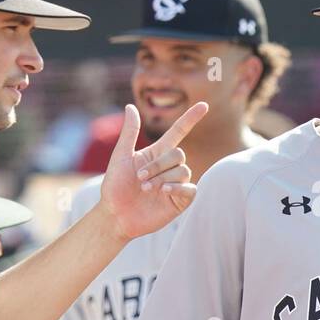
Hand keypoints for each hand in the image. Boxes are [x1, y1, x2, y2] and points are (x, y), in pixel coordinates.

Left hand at [98, 102, 207, 241]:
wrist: (115, 215)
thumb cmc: (115, 186)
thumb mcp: (120, 157)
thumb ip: (129, 132)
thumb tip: (130, 106)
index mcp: (157, 153)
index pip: (179, 132)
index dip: (191, 118)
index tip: (204, 105)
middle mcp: (169, 167)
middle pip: (179, 154)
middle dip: (158, 165)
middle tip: (140, 177)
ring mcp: (176, 183)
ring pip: (183, 170)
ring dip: (162, 178)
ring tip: (145, 188)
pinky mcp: (180, 200)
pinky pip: (190, 188)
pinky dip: (177, 187)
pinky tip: (163, 191)